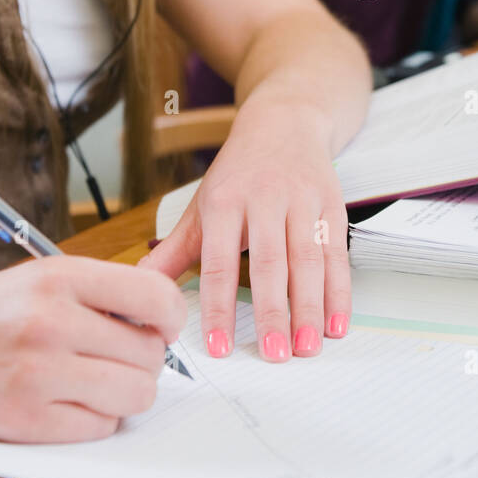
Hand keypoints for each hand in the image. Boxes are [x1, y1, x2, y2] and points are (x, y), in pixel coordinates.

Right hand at [0, 256, 184, 441]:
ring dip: (124, 395)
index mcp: (61, 277)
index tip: (162, 327)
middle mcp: (51, 321)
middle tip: (114, 359)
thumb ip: (100, 294)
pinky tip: (68, 404)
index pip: (156, 297)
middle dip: (142, 360)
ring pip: (135, 394)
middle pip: (150, 354)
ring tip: (95, 383)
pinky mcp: (25, 419)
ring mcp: (38, 372)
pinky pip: (101, 427)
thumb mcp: (40, 279)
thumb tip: (164, 321)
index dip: (170, 318)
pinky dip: (94, 421)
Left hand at [140, 97, 349, 361]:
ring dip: (310, 307)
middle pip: (269, 262)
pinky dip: (339, 291)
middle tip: (274, 355)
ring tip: (307, 347)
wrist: (285, 122)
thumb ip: (174, 251)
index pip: (218, 262)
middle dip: (273, 312)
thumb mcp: (203, 205)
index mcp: (225, 202)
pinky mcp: (332, 205)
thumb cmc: (240, 172)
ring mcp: (302, 201)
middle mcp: (265, 199)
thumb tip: (138, 287)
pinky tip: (337, 323)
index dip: (219, 306)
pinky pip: (337, 253)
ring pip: (308, 260)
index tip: (220, 347)